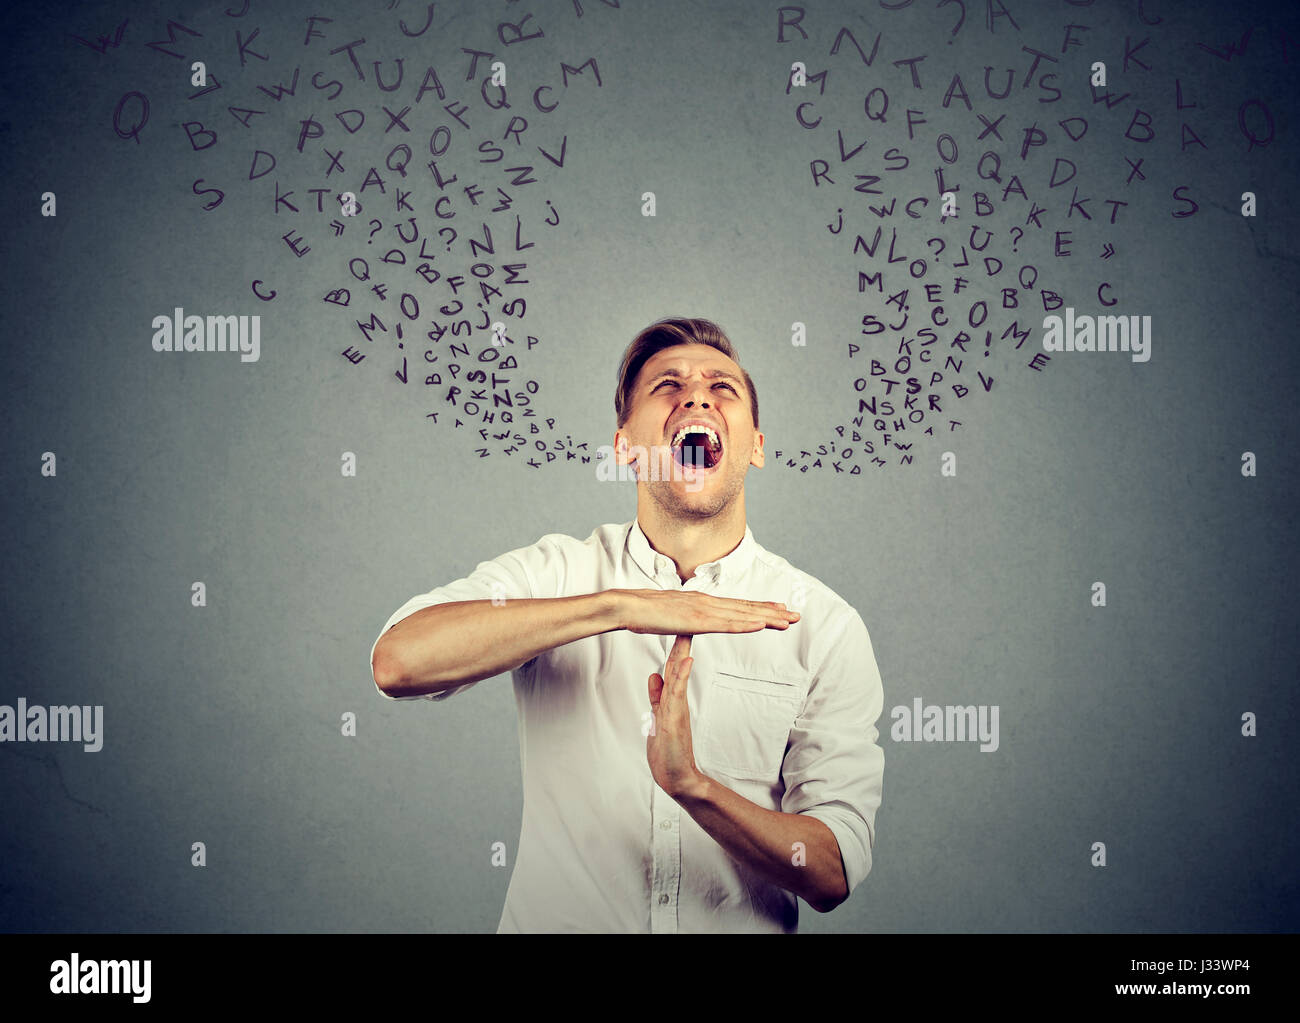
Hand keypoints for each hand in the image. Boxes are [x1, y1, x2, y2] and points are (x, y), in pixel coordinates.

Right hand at [617, 589, 799, 636]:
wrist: (628, 606)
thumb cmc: (646, 613)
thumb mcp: (673, 616)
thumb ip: (687, 619)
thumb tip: (693, 622)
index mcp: (702, 602)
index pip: (737, 606)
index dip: (760, 608)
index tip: (779, 610)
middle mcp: (707, 602)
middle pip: (746, 608)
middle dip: (773, 612)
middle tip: (796, 615)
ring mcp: (703, 610)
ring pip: (742, 615)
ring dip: (767, 618)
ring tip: (788, 621)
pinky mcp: (696, 621)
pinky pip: (726, 624)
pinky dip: (745, 624)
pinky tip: (761, 625)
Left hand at [646, 635, 703, 798]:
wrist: (677, 779)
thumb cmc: (668, 752)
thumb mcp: (657, 718)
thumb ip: (657, 696)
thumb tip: (653, 675)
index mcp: (671, 700)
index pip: (673, 668)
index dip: (673, 647)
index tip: (677, 626)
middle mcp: (676, 701)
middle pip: (678, 667)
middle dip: (681, 643)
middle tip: (687, 618)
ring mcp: (676, 710)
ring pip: (678, 676)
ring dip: (681, 654)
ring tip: (687, 632)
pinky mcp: (675, 720)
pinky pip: (677, 694)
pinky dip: (680, 676)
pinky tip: (686, 662)